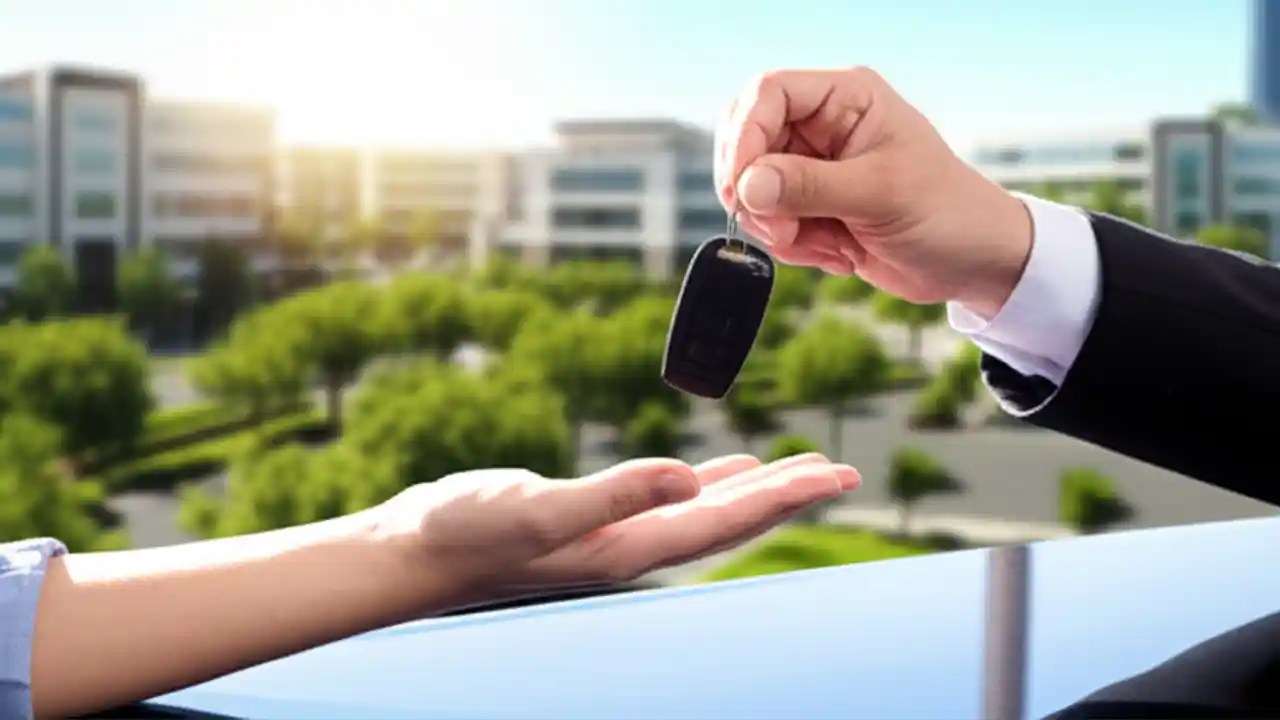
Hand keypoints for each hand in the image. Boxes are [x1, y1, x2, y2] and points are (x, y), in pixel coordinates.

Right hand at [372, 453, 859, 608]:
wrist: (413, 552)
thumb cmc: (464, 535)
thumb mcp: (537, 510)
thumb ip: (614, 494)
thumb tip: (690, 477)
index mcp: (628, 548)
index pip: (725, 522)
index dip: (783, 497)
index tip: (834, 476)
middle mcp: (632, 546)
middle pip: (731, 520)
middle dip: (788, 495)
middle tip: (843, 472)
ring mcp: (614, 532)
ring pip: (707, 508)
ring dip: (756, 488)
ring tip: (800, 470)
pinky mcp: (594, 516)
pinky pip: (670, 497)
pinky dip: (708, 481)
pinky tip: (722, 470)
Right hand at [715, 67, 1033, 317]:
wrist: (972, 262)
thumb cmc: (946, 213)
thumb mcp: (880, 195)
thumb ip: (810, 187)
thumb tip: (747, 185)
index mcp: (846, 97)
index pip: (768, 94)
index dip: (745, 137)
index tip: (743, 187)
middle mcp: (822, 124)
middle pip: (747, 141)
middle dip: (754, 192)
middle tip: (780, 231)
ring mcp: (812, 166)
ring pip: (751, 189)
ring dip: (778, 228)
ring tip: (830, 245)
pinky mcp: (809, 205)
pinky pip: (768, 222)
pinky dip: (792, 246)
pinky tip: (838, 252)